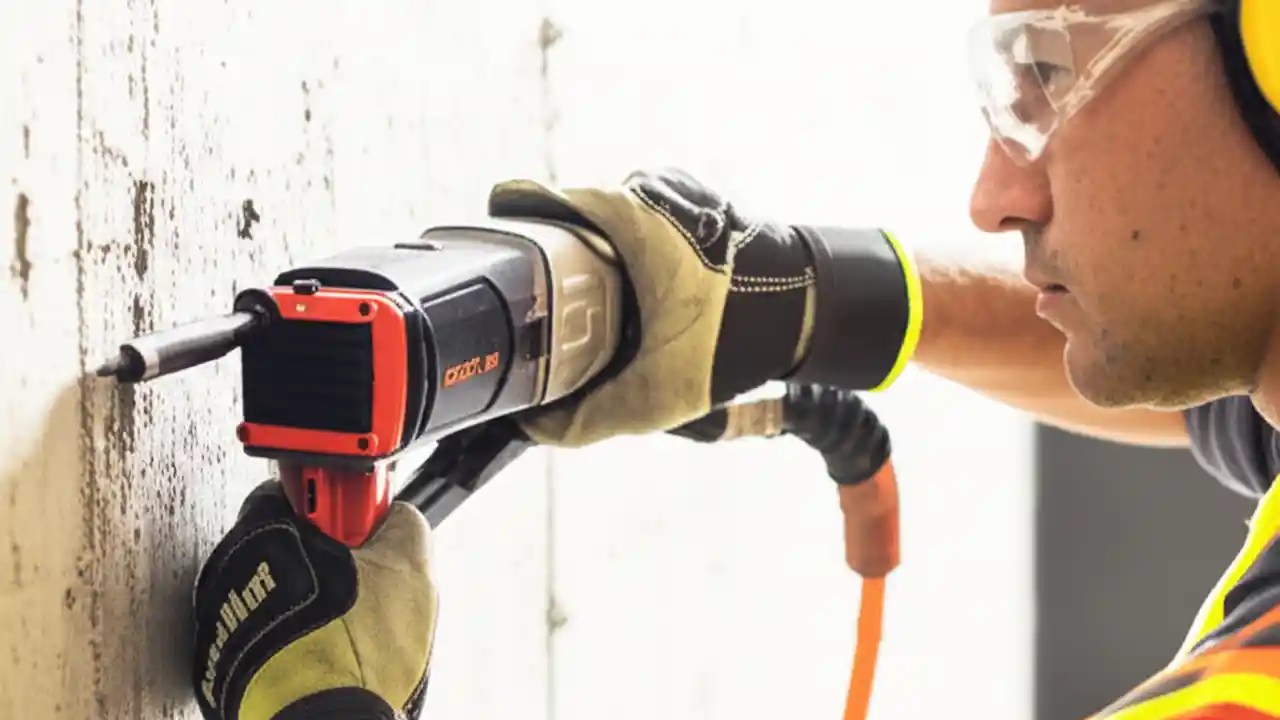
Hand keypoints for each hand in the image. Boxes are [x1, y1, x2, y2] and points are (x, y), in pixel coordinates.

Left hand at [192, 481, 436, 719]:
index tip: (357, 525)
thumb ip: (403, 523)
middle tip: (363, 580)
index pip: (297, 490)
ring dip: (308, 600)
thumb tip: (395, 516)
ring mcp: (223, 617)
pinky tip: (327, 654)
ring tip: (349, 626)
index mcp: (268, 530)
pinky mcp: (223, 660)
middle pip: (286, 543)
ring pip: (276, 590)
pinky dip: (291, 638)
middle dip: (326, 557)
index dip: (337, 507)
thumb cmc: (357, 652)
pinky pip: (264, 632)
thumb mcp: (409, 567)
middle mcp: (232, 568)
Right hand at [488, 168, 921, 446]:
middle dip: (556, 258)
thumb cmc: (743, 338)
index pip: (538, 200)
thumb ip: (591, 418)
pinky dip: (632, 250)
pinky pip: (644, 219)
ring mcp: (678, 189)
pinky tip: (638, 293)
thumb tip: (538, 427)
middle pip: (572, 216)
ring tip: (593, 303)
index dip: (510, 227)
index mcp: (628, 213)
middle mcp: (648, 189)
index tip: (493, 257)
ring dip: (598, 255)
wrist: (818, 312)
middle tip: (543, 303)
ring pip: (609, 218)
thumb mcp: (661, 392)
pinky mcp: (701, 200)